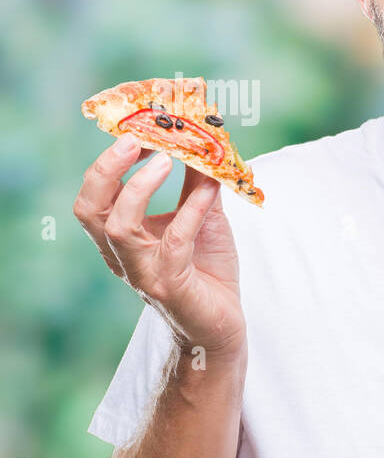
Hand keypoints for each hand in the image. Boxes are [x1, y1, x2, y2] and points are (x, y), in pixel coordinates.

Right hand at [74, 134, 245, 358]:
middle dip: (107, 171)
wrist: (220, 327)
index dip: (110, 160)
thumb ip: (197, 184)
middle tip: (135, 140)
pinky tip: (210, 189)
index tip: (137, 131)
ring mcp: (142, 272)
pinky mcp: (169, 287)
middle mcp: (120, 255)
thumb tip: (203, 141)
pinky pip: (174, 243)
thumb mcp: (202, 218)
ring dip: (141, 189)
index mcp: (119, 236)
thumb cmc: (206, 271)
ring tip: (167, 159)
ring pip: (118, 228)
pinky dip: (191, 211)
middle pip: (89, 209)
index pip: (96, 194)